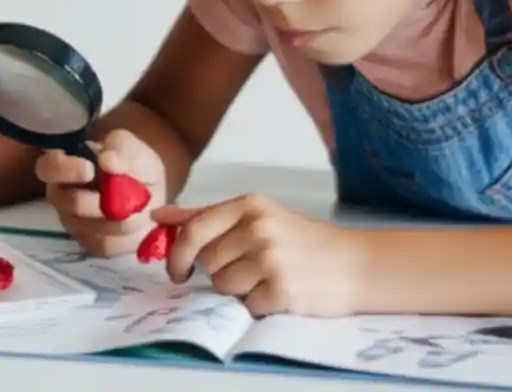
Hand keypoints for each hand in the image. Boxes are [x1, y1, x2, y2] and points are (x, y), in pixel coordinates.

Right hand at [36, 129, 165, 256]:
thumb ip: (120, 148)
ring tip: (138, 205)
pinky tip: (137, 222)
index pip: (47, 168)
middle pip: (70, 203)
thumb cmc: (131, 162)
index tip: (90, 169)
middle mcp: (60, 196)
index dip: (65, 170)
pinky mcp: (89, 243)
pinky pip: (105, 244)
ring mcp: (72, 222)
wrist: (150, 190)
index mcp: (62, 165)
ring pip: (91, 227)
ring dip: (122, 217)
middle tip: (128, 194)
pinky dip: (127, 235)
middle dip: (103, 200)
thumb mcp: (130, 147)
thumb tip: (107, 160)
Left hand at [155, 194, 365, 316]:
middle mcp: (259, 229)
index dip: (177, 255)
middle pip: (207, 262)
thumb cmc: (300, 240)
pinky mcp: (282, 290)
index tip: (178, 271)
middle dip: (219, 271)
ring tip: (266, 279)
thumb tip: (158, 215)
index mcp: (249, 206)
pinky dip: (259, 305)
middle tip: (247, 269)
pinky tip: (279, 292)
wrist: (354, 264)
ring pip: (223, 286)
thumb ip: (205, 216)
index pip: (194, 230)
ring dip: (239, 290)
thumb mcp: (256, 216)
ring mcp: (271, 259)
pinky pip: (247, 306)